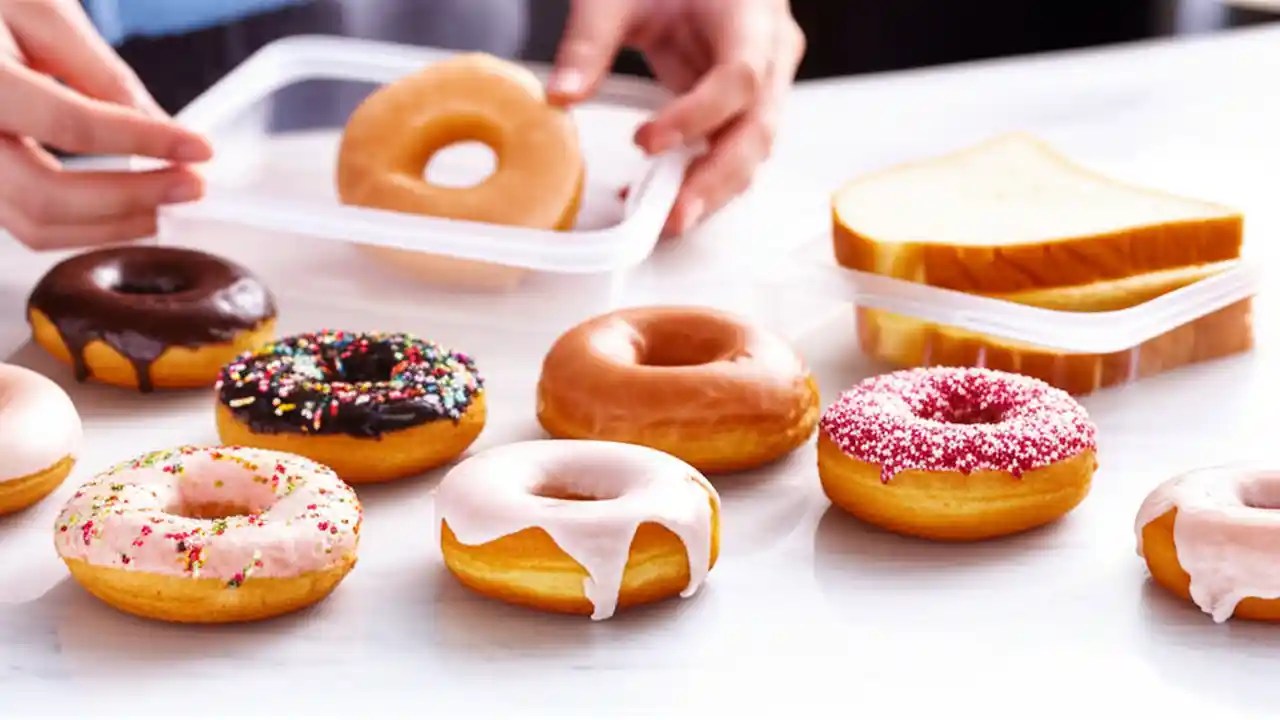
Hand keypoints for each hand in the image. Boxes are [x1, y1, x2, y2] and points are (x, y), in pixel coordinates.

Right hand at [0, 0, 212, 249]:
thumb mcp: (40, 10)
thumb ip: (100, 73)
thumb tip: (163, 129)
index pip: (70, 124)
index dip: (144, 142)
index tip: (200, 148)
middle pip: (46, 195)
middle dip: (131, 199)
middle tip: (191, 186)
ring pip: (33, 224)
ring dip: (111, 225)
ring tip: (165, 202)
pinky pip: (24, 221)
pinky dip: (82, 225)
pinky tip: (125, 206)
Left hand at [548, 0, 804, 236]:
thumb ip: (589, 41)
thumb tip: (561, 97)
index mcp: (751, 14)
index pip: (740, 76)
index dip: (698, 116)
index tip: (648, 141)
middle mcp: (773, 51)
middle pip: (758, 128)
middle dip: (716, 179)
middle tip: (672, 217)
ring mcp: (767, 83)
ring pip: (754, 150)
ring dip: (712, 191)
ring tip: (664, 221)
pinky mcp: (746, 107)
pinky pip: (733, 150)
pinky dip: (701, 179)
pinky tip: (659, 197)